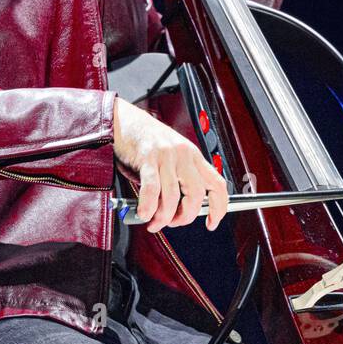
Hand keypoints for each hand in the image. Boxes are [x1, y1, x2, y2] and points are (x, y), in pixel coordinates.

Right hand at [111, 97, 229, 231]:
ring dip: (163, 216)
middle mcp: (184, 154)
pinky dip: (148, 206)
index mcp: (193, 156)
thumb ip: (178, 179)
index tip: (212, 223)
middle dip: (184, 216)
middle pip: (195, 194)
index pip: (217, 184)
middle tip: (172, 223)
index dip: (218, 207)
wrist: (124, 120)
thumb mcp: (171, 158)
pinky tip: (144, 213)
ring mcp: (166, 155)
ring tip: (153, 222)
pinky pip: (151, 188)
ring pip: (172, 195)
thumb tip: (178, 211)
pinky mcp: (148, 157)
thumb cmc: (145, 141)